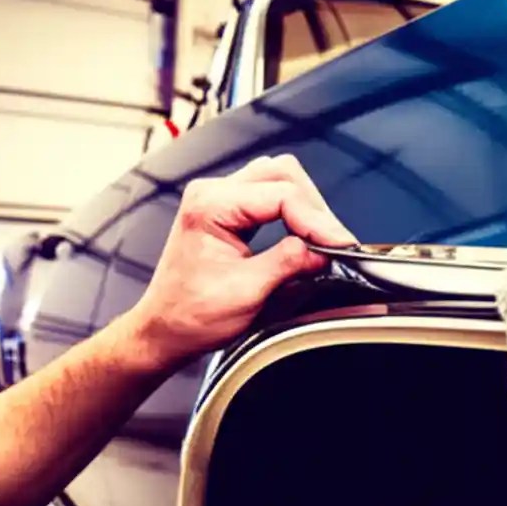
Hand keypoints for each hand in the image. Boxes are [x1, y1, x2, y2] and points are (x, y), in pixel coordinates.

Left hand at [121, 154, 356, 369]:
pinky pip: (270, 195)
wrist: (165, 329)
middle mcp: (213, 193)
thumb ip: (289, 264)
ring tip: (322, 238)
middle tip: (334, 242)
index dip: (317, 220)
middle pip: (282, 175)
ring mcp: (219, 199)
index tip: (340, 244)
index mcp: (211, 205)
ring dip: (305, 207)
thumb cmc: (190, 315)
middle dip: (314, 208)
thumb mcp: (248, 292)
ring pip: (278, 180)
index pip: (281, 195)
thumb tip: (323, 251)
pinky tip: (303, 234)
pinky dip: (293, 212)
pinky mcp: (228, 211)